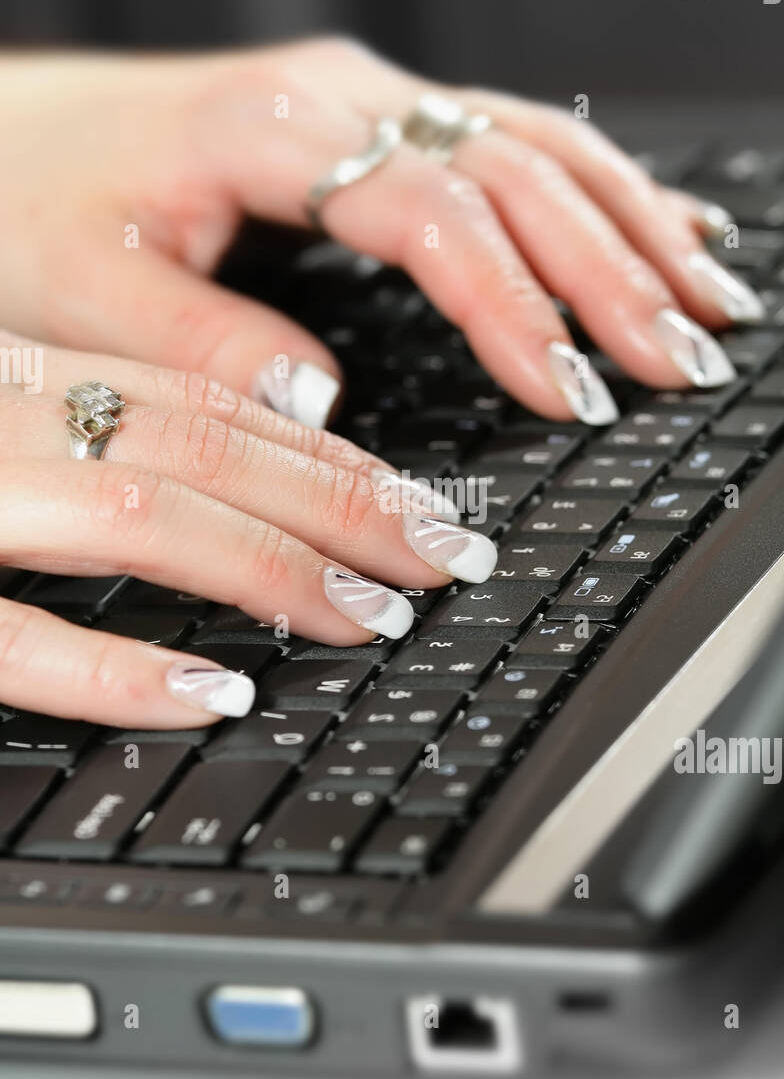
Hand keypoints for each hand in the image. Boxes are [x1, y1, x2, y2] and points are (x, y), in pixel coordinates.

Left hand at [0, 40, 758, 426]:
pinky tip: (654, 225)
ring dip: (630, 222)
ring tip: (707, 298)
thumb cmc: (31, 205)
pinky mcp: (376, 120)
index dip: (512, 301)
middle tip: (680, 358)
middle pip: (513, 166)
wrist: (6, 131)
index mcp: (270, 128)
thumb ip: (200, 344)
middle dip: (611, 268)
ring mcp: (364, 99)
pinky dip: (596, 191)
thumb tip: (323, 400)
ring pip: (533, 141)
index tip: (568, 388)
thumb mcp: (82, 290)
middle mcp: (336, 97)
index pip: (431, 211)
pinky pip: (513, 139)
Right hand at [0, 340, 493, 726]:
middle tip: (445, 559)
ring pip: (135, 514)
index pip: (202, 409)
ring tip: (369, 620)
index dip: (327, 460)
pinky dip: (121, 670)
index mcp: (21, 381)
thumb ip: (76, 448)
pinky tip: (215, 697)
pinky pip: (18, 639)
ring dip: (270, 566)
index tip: (422, 505)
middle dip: (342, 504)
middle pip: (197, 448)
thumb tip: (221, 493)